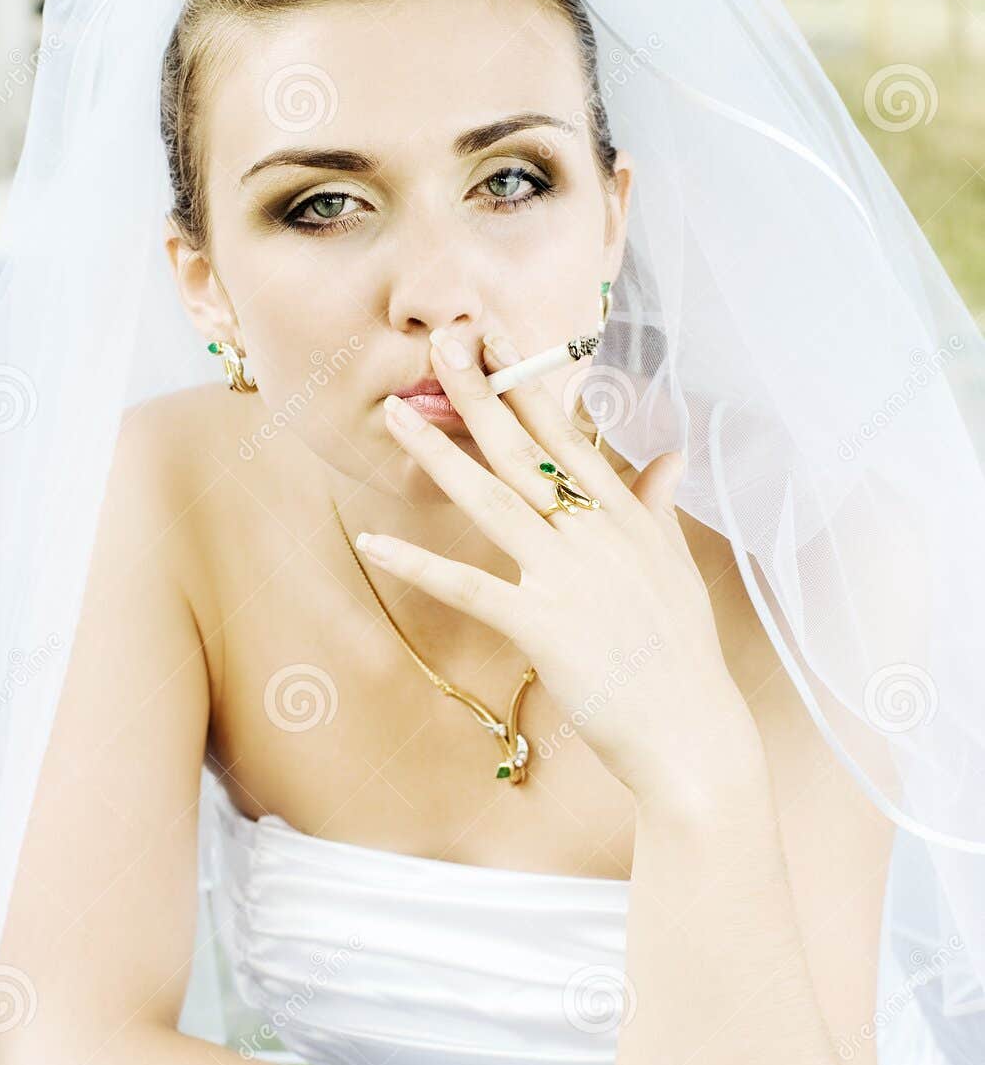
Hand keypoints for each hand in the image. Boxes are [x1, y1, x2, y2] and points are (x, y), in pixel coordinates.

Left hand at [359, 324, 754, 799]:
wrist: (690, 729)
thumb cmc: (681, 653)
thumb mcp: (674, 567)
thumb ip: (657, 506)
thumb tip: (670, 456)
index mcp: (626, 517)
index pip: (568, 434)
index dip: (527, 382)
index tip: (495, 336)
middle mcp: (596, 535)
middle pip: (526, 452)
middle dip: (478, 393)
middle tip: (439, 345)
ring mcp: (568, 577)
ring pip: (492, 501)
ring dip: (439, 456)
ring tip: (397, 416)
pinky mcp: (541, 626)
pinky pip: (468, 587)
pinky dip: (418, 564)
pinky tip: (374, 543)